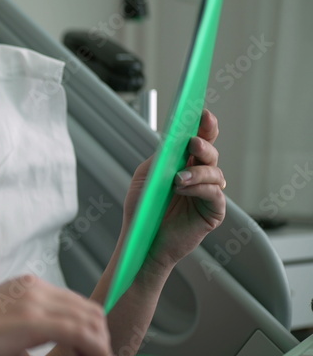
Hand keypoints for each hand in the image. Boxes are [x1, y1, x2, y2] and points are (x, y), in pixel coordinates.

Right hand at [0, 275, 118, 355]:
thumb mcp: (5, 354)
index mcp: (27, 287)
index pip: (76, 307)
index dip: (92, 337)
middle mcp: (34, 288)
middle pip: (90, 312)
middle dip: (101, 344)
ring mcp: (34, 301)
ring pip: (91, 321)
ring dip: (100, 352)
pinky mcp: (34, 319)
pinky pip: (81, 334)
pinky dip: (96, 353)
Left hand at [126, 109, 226, 270]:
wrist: (142, 241)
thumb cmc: (143, 210)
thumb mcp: (146, 177)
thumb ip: (161, 158)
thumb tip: (174, 140)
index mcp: (184, 164)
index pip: (200, 140)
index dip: (205, 126)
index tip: (203, 114)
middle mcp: (199, 177)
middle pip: (210, 152)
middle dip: (204, 144)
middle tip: (193, 143)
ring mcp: (208, 194)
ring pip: (215, 172)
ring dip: (197, 172)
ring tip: (178, 178)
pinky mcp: (213, 212)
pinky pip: (214, 194)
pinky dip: (200, 189)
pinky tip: (183, 189)